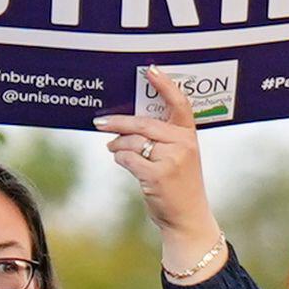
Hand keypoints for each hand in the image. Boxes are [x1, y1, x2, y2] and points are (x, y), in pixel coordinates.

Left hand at [95, 67, 223, 277]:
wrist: (187, 218)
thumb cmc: (179, 186)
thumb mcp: (180, 158)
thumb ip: (162, 139)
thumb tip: (124, 126)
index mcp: (189, 136)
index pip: (180, 103)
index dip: (165, 84)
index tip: (150, 70)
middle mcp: (183, 145)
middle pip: (143, 123)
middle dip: (117, 122)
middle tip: (99, 122)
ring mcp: (171, 160)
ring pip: (132, 141)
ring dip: (117, 145)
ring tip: (114, 148)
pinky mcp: (157, 176)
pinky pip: (127, 158)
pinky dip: (120, 159)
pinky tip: (122, 161)